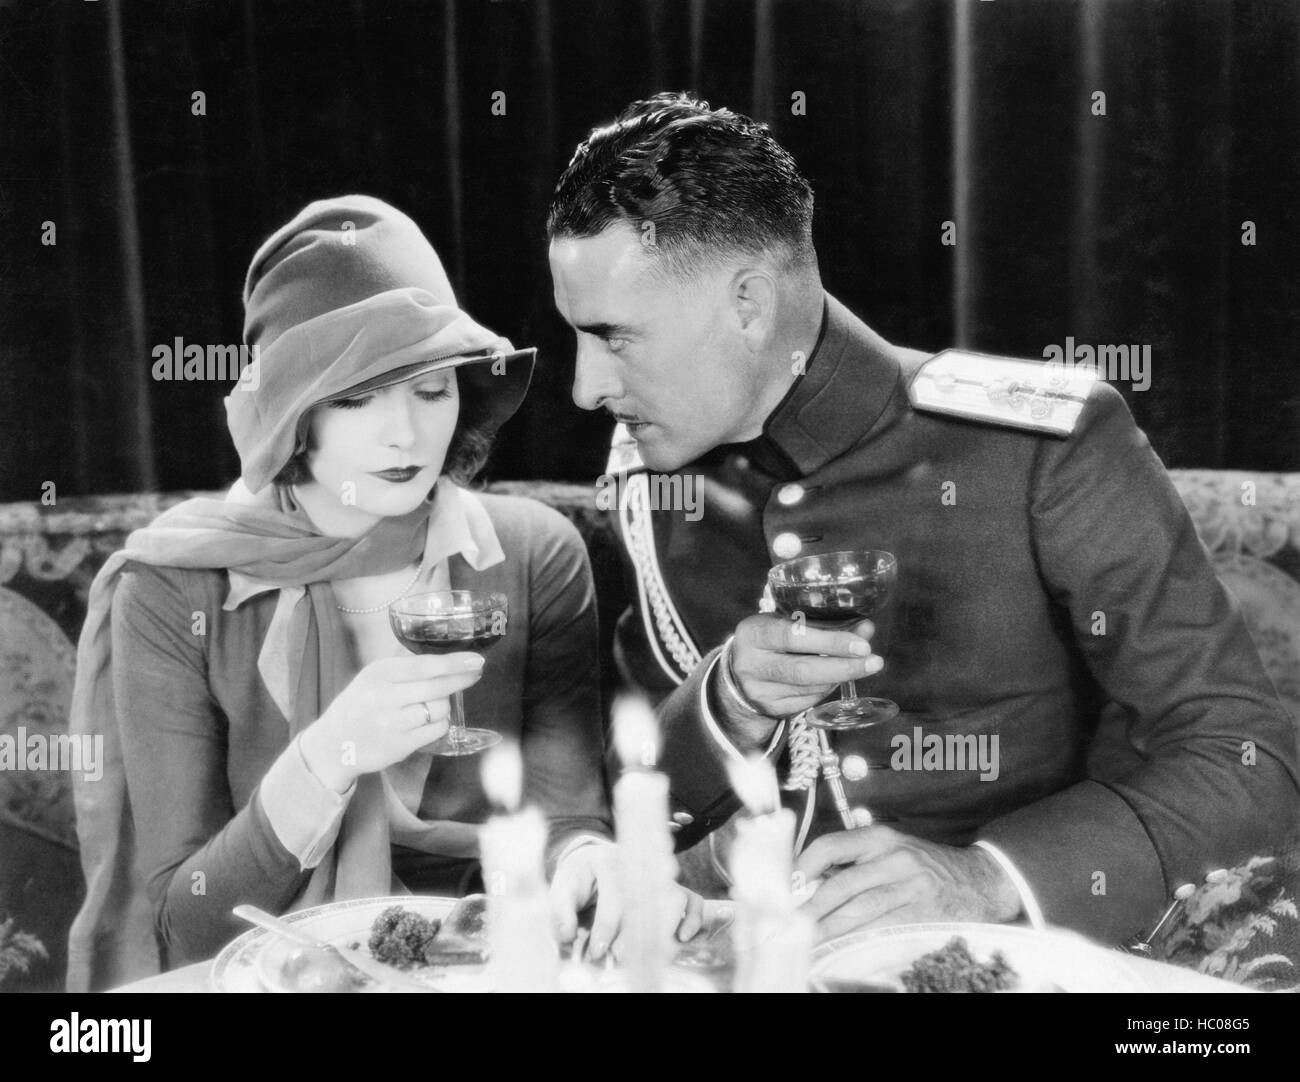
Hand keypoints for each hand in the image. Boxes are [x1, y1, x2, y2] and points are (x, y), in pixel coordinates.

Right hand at [299, 652, 484, 790]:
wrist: (333, 745)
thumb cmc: (358, 705)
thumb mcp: (372, 677)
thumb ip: (403, 666)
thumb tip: (442, 655)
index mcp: (379, 674)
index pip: (425, 666)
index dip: (454, 663)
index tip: (476, 660)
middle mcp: (385, 697)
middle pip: (437, 687)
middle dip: (462, 679)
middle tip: (476, 673)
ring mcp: (394, 723)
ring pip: (440, 709)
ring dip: (444, 705)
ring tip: (432, 704)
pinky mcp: (401, 745)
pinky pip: (436, 730)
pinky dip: (439, 723)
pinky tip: (427, 720)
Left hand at [549, 841, 704, 961]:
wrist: (595, 860)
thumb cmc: (580, 877)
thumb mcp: (562, 887)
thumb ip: (561, 911)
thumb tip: (567, 937)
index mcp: (611, 862)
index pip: (614, 898)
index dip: (605, 929)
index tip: (596, 952)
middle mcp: (641, 865)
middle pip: (647, 900)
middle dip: (634, 935)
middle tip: (618, 959)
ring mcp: (659, 875)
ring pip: (673, 899)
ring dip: (664, 929)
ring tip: (649, 953)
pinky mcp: (672, 887)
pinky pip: (693, 900)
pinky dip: (693, 918)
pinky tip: (682, 938)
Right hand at [728, 612, 881, 720]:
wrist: (738, 671)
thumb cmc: (770, 639)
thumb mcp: (787, 622)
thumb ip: (824, 624)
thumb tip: (865, 629)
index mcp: (753, 633)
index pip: (794, 637)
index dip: (830, 641)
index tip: (862, 644)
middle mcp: (751, 664)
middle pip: (804, 670)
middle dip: (844, 666)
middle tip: (874, 662)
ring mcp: (759, 691)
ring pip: (810, 688)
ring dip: (840, 677)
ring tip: (859, 665)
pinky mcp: (770, 709)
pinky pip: (808, 701)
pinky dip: (827, 689)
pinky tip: (835, 678)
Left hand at [793, 825, 1021, 940]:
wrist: (979, 881)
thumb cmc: (925, 866)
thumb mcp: (892, 849)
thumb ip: (855, 861)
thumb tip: (809, 883)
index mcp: (881, 837)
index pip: (831, 846)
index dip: (803, 866)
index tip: (787, 886)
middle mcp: (894, 858)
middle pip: (841, 885)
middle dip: (810, 908)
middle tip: (788, 922)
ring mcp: (910, 887)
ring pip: (858, 911)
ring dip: (828, 928)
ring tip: (806, 939)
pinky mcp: (922, 914)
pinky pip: (882, 929)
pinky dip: (858, 940)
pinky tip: (842, 947)